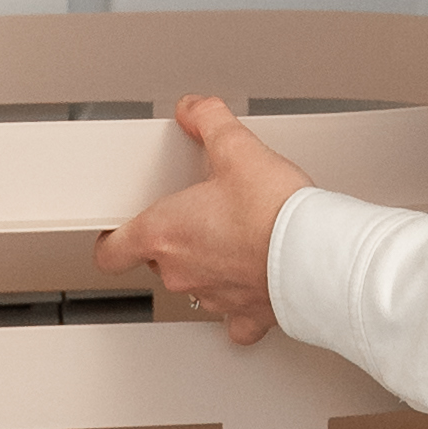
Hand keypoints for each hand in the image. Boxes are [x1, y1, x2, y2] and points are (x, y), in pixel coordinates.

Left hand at [97, 95, 310, 347]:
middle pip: (157, 262)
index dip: (112, 240)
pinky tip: (251, 283)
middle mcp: (182, 271)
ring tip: (234, 239)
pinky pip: (233, 318)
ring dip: (206, 266)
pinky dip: (238, 304)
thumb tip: (194, 110)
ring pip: (195, 285)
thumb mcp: (238, 148)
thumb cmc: (274, 212)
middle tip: (200, 215)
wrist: (316, 254)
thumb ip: (208, 121)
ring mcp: (213, 296)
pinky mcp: (247, 314)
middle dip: (174, 240)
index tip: (120, 231)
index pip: (111, 252)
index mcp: (165, 233)